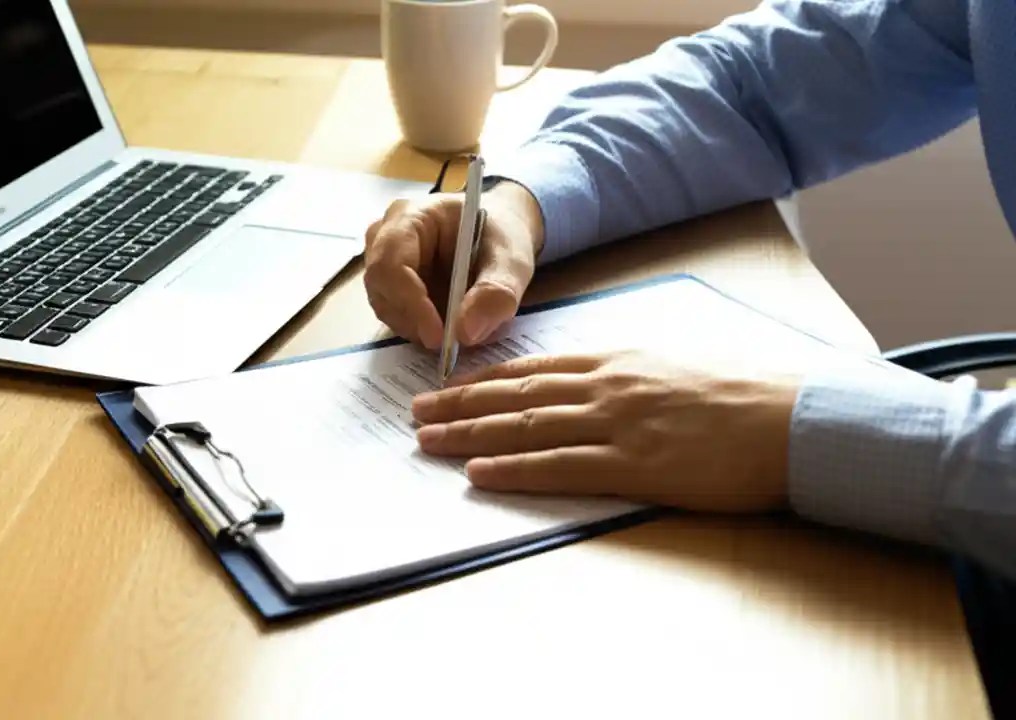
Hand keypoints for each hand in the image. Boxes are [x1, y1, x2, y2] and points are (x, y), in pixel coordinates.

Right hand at [363, 181, 544, 348]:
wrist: (496, 235)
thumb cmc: (500, 236)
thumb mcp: (512, 260)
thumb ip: (496, 292)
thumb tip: (465, 333)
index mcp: (411, 217)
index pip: (391, 263)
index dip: (410, 302)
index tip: (439, 336)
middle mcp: (384, 238)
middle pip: (382, 289)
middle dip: (416, 321)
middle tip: (452, 342)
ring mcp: (382, 264)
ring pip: (387, 309)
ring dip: (420, 328)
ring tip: (459, 327)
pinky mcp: (389, 289)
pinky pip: (396, 317)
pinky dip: (421, 329)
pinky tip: (449, 325)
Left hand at [411, 351, 801, 512]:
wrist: (789, 418)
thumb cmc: (741, 396)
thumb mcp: (674, 368)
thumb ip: (626, 377)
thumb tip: (587, 389)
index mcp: (617, 361)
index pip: (533, 369)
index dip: (483, 379)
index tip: (448, 384)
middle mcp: (607, 387)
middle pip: (516, 395)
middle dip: (460, 403)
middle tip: (416, 411)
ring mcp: (617, 425)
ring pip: (525, 427)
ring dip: (469, 435)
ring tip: (428, 441)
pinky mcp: (633, 465)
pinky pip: (560, 467)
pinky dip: (514, 469)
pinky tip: (479, 473)